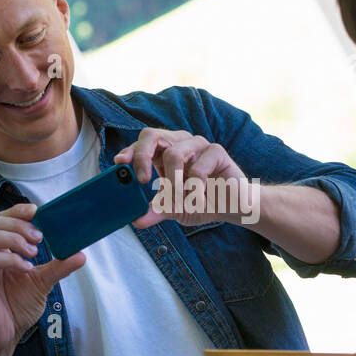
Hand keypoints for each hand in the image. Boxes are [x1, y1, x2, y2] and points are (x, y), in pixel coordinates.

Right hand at [0, 202, 83, 355]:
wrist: (5, 337)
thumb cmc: (15, 308)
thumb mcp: (41, 282)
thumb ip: (58, 267)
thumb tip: (81, 254)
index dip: (16, 211)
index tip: (36, 211)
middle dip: (18, 225)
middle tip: (40, 238)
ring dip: (14, 239)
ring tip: (33, 253)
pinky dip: (10, 260)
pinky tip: (26, 268)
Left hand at [114, 128, 250, 228]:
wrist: (235, 207)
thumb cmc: (203, 203)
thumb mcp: (175, 210)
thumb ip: (157, 211)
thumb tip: (136, 220)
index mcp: (165, 153)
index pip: (142, 144)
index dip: (130, 151)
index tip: (120, 164)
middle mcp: (179, 144)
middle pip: (151, 135)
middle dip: (142, 157)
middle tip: (142, 180)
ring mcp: (198, 145)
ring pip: (174, 153)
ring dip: (174, 183)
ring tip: (182, 199)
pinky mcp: (216, 151)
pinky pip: (198, 168)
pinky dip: (196, 188)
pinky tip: (201, 198)